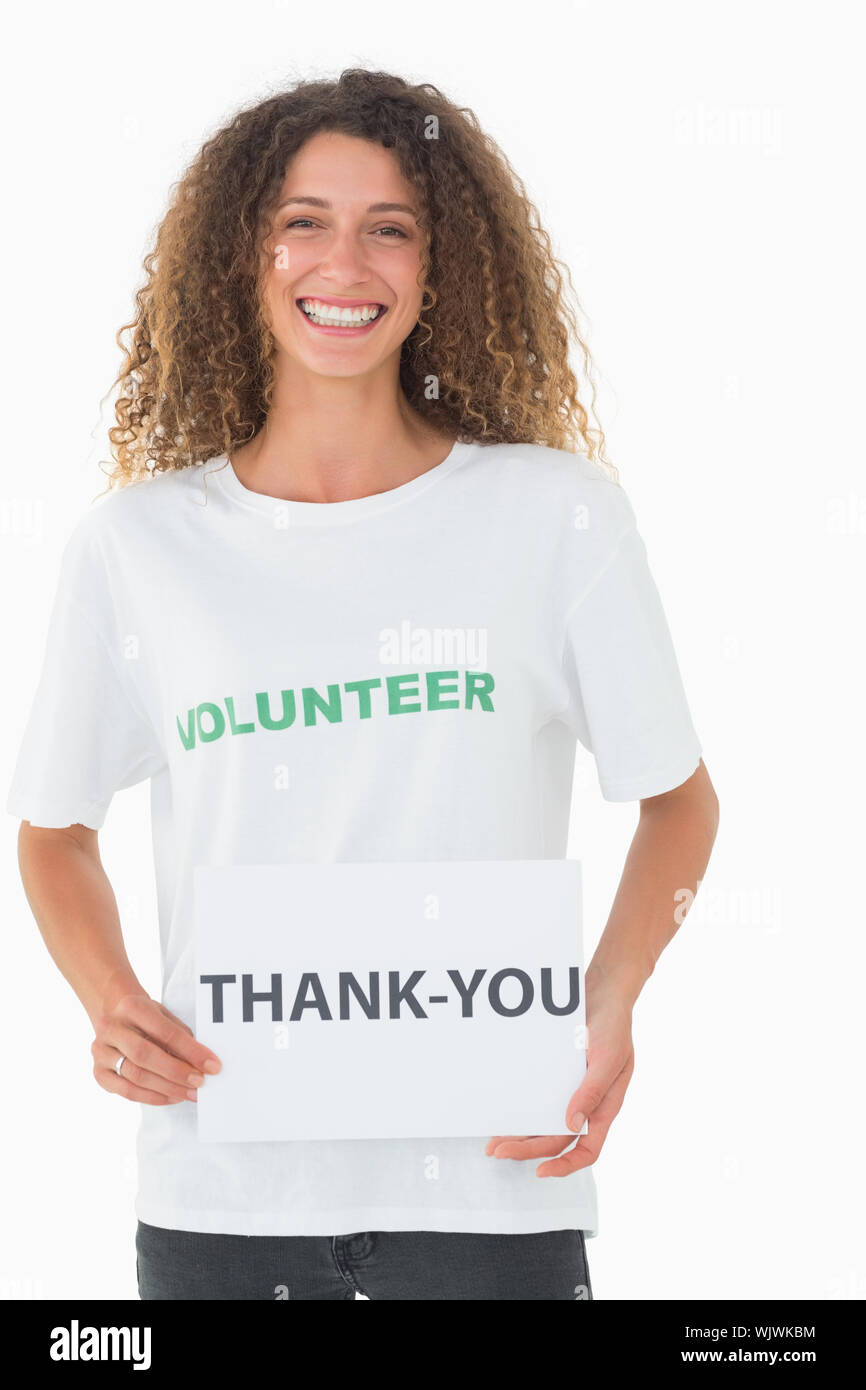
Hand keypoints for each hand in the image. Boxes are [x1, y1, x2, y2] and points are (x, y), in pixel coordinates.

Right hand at [90, 981, 220, 1106]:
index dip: (191, 1051)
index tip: (212, 1065)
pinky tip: (172, 1097)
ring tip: (190, 1093)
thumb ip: (181, 1036)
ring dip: (168, 1088)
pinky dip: (152, 1097)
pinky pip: (127, 1091)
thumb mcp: (164, 1016)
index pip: (165, 1032)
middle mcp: (111, 1028)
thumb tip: (203, 1063)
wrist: (114, 1015)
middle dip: (177, 1072)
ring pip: (136, 1076)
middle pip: (146, 1055)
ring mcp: (101, 1051)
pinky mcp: (99, 1072)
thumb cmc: (147, 1018)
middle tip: (200, 1083)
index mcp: (131, 1007)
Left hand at [484, 971, 634, 1176]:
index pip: (588, 1150)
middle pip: (556, 1139)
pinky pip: (537, 1098)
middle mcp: (586, 1104)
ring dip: (520, 1134)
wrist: (603, 990)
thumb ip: (592, 1092)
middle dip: (528, 1150)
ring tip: (494, 1141)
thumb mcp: (608, 1059)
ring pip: (544, 1123)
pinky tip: (505, 1112)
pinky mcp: (556, 1075)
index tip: (540, 1172)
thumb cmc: (614, 1026)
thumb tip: (571, 1124)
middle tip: (498, 1151)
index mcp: (605, 1107)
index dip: (565, 1165)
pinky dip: (522, 1109)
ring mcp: (570, 1090)